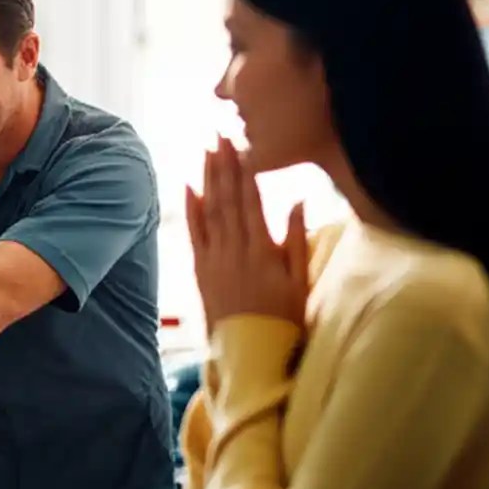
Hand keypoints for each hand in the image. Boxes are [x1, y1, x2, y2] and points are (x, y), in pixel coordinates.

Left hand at [185, 137, 307, 329]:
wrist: (251, 353)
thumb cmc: (284, 318)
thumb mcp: (300, 280)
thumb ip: (297, 239)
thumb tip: (297, 200)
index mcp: (262, 250)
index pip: (251, 201)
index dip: (244, 170)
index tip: (240, 144)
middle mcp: (235, 250)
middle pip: (228, 199)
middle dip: (223, 165)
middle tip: (219, 135)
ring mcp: (214, 259)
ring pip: (210, 211)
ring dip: (207, 179)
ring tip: (206, 152)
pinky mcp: (201, 270)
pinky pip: (194, 234)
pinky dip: (190, 209)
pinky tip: (188, 186)